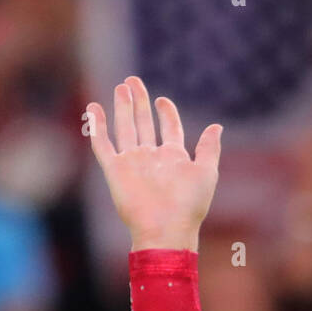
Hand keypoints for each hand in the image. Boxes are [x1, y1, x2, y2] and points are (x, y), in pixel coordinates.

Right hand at [85, 76, 220, 251]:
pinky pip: (102, 145)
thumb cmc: (189, 205)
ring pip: (125, 129)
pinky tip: (94, 108)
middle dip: (139, 102)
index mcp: (174, 158)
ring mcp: (132, 164)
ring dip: (122, 108)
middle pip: (144, 124)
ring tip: (121, 87)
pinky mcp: (114, 171)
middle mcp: (152, 159)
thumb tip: (217, 126)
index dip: (166, 114)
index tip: (163, 101)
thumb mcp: (206, 173)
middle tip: (133, 81)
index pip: (169, 129)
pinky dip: (97, 126)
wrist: (165, 229)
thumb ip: (209, 148)